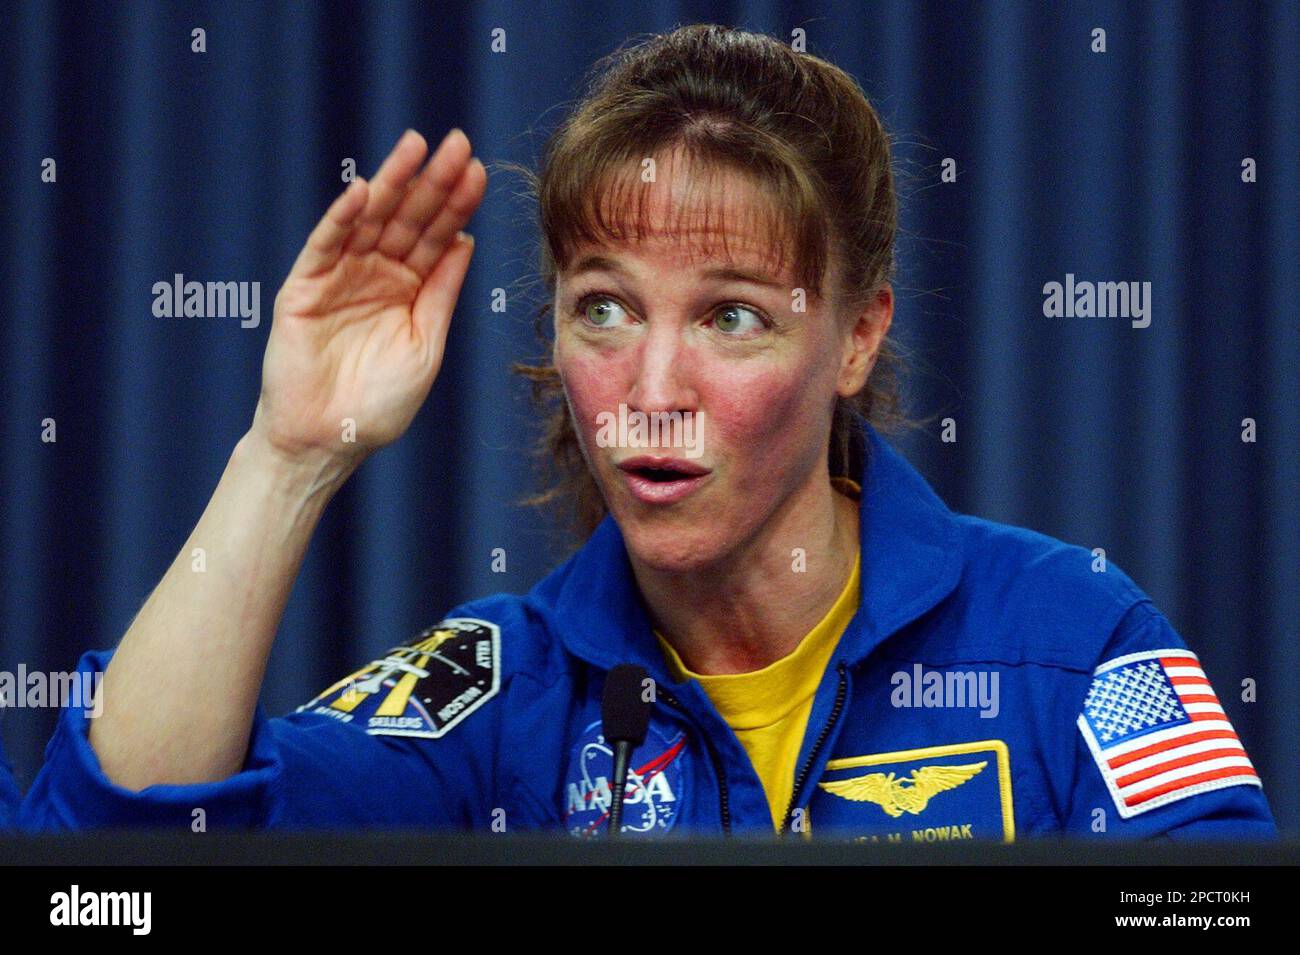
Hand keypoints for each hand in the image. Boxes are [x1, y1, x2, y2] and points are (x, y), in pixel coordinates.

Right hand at [249, 128, 485, 469]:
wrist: (330, 439)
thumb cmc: (380, 403)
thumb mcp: (426, 345)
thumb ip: (441, 292)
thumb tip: (466, 241)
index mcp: (410, 289)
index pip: (438, 237)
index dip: (457, 204)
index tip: (480, 171)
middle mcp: (377, 275)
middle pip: (408, 218)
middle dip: (432, 181)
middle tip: (457, 143)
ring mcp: (340, 277)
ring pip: (369, 221)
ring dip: (391, 183)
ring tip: (415, 147)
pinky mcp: (304, 287)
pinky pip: (325, 246)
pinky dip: (341, 219)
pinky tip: (363, 192)